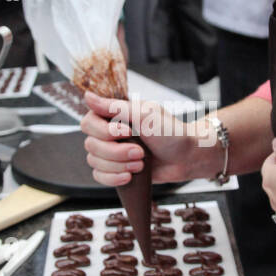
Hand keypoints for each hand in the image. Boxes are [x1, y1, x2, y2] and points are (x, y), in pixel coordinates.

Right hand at [81, 89, 202, 187]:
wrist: (187, 156)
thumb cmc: (171, 132)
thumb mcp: (144, 114)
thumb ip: (114, 107)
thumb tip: (87, 97)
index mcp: (113, 115)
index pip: (88, 123)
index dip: (104, 132)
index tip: (126, 132)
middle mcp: (109, 132)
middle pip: (91, 146)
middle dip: (117, 153)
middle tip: (141, 152)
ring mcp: (112, 151)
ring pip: (94, 162)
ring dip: (119, 166)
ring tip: (140, 164)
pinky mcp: (116, 168)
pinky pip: (99, 176)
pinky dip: (113, 178)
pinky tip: (129, 176)